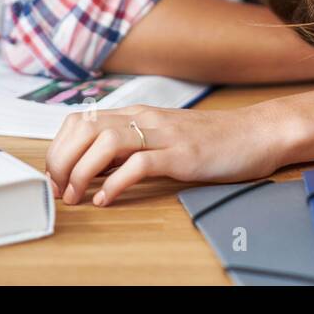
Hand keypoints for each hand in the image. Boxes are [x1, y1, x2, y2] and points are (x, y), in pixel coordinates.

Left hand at [45, 104, 290, 206]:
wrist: (257, 133)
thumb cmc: (213, 140)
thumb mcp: (164, 138)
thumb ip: (132, 148)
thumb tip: (95, 169)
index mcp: (138, 115)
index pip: (81, 121)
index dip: (60, 148)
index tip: (56, 176)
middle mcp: (146, 119)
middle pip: (84, 129)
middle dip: (62, 161)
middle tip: (61, 189)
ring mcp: (164, 135)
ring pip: (105, 143)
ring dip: (82, 172)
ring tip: (78, 196)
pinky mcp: (182, 154)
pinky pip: (139, 165)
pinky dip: (115, 183)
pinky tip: (107, 199)